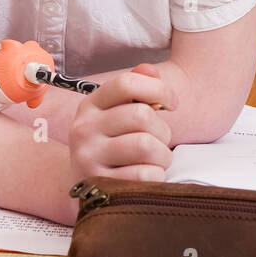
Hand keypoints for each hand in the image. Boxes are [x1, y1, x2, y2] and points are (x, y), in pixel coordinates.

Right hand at [68, 63, 178, 182]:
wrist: (84, 185)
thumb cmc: (112, 143)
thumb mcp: (117, 113)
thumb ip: (137, 89)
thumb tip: (150, 70)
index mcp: (90, 105)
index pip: (127, 83)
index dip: (159, 89)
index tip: (171, 104)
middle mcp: (84, 129)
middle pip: (142, 116)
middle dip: (163, 130)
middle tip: (160, 140)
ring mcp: (88, 158)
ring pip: (146, 146)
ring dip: (163, 155)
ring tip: (156, 159)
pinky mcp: (100, 185)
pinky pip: (145, 175)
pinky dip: (157, 175)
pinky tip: (147, 175)